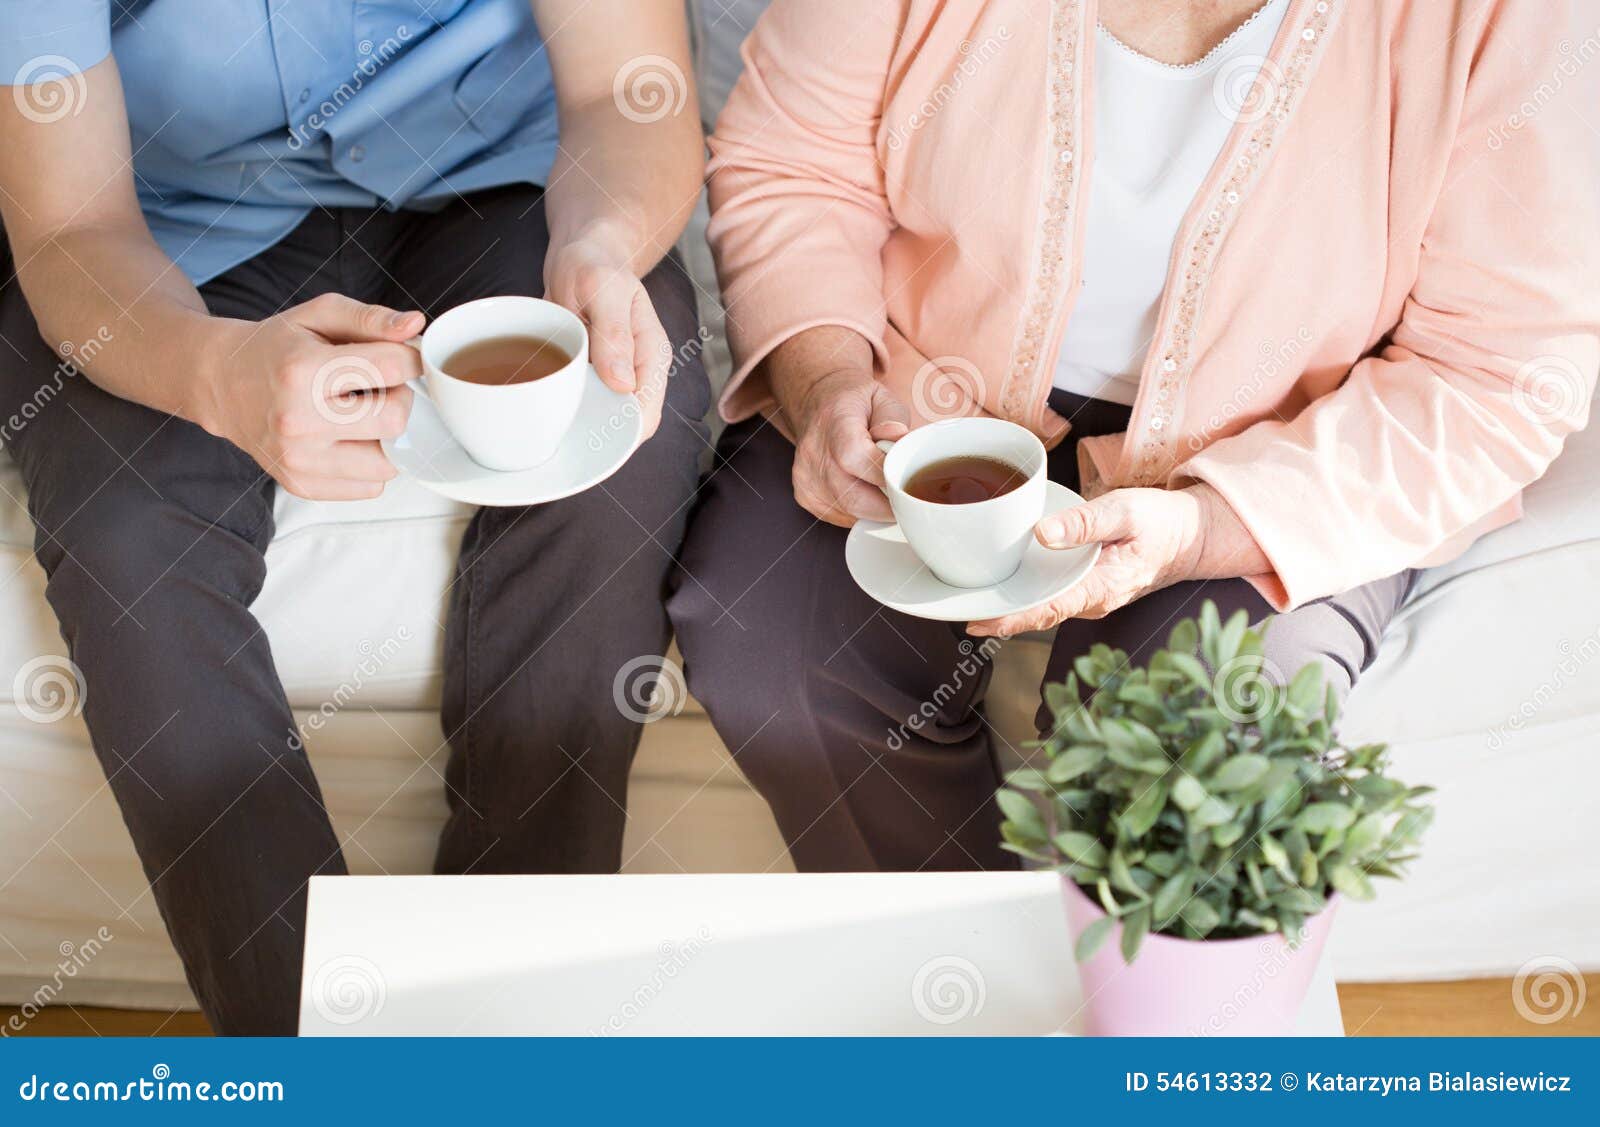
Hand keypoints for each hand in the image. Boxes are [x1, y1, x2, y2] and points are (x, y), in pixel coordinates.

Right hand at [198, 294, 421, 499]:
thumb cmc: (278, 346)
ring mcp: (298, 459)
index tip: (405, 359)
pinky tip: (349, 439)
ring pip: (388, 464)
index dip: (411, 361)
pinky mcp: (302, 484)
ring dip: (388, 439)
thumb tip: (416, 325)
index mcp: (303, 370)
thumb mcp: (319, 315)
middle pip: (395, 421)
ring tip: (364, 416)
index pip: (391, 368)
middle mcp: (298, 420)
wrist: (222, 384)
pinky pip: (369, 487)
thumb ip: (371, 318)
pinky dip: (370, 464)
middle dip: (400, 400)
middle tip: (381, 389)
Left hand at [544, 230, 672, 440]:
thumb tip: (623, 384)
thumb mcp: (601, 288)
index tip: (580, 432)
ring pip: (601, 421)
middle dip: (593, 435)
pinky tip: (544, 406)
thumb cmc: (593, 265)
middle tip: (555, 427)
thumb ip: (614, 333)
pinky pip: (581, 407)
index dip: (617, 433)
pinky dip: (563, 410)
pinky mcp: (592, 378)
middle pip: (623, 427)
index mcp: (650, 355)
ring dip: (575, 425)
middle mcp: (636, 373)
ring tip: (546, 418)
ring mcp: (614, 378)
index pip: (646, 415)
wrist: (581, 256)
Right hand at [782, 370, 910, 526]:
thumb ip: (894, 417)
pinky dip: (859, 511)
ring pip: (850, 512)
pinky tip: (865, 491)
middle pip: (854, 497)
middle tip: (906, 496)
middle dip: (888, 504)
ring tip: (884, 488)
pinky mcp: (805, 495)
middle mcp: (814, 454)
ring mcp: (806, 478)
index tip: (907, 481)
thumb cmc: (852, 402)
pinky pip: (840, 516)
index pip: (857, 458)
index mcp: (834, 424)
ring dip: (875, 508)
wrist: (816, 404)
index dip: (886, 476)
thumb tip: (898, 439)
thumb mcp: (881, 396)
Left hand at [968, 484, 1262, 635]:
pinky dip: (1025, 595)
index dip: (1009, 620)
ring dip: (1009, 608)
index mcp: (1101, 586)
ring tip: (967, 600)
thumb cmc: (1161, 521)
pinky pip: (1051, 597)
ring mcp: (1090, 598)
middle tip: (955, 611)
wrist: (1192, 536)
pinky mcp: (1087, 589)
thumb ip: (1084, 522)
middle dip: (998, 618)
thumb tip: (1043, 534)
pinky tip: (1002, 584)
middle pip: (1037, 615)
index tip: (976, 624)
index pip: (1047, 610)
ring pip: (1043, 608)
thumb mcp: (1126, 510)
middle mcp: (1092, 600)